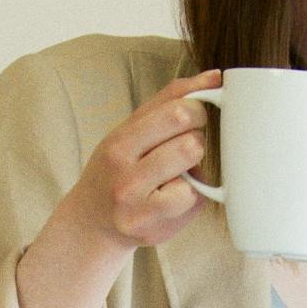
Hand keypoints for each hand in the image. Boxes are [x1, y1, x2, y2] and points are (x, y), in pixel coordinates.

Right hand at [52, 74, 224, 259]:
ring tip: (176, 171)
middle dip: (197, 138)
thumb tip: (214, 77)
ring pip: (195, 174)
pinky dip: (191, 194)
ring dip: (194, 168)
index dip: (197, 109)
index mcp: (119, 145)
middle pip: (191, 144)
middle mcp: (125, 178)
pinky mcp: (157, 230)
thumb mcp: (130, 129)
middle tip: (186, 143)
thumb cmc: (117, 169)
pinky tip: (173, 195)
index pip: (176, 112)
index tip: (193, 115)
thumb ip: (170, 100)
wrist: (92, 221)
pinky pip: (195, 200)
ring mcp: (141, 208)